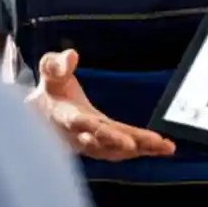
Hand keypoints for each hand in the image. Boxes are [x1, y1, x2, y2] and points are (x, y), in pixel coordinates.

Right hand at [26, 48, 176, 161]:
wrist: (42, 112)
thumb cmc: (50, 88)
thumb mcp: (49, 70)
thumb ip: (56, 64)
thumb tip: (71, 56)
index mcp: (65, 116)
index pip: (87, 127)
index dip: (107, 135)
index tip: (128, 142)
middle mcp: (78, 135)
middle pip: (107, 142)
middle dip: (132, 144)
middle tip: (156, 144)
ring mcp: (90, 143)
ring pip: (116, 150)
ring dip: (141, 150)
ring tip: (165, 147)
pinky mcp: (100, 145)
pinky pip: (120, 150)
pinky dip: (139, 150)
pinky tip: (159, 148)